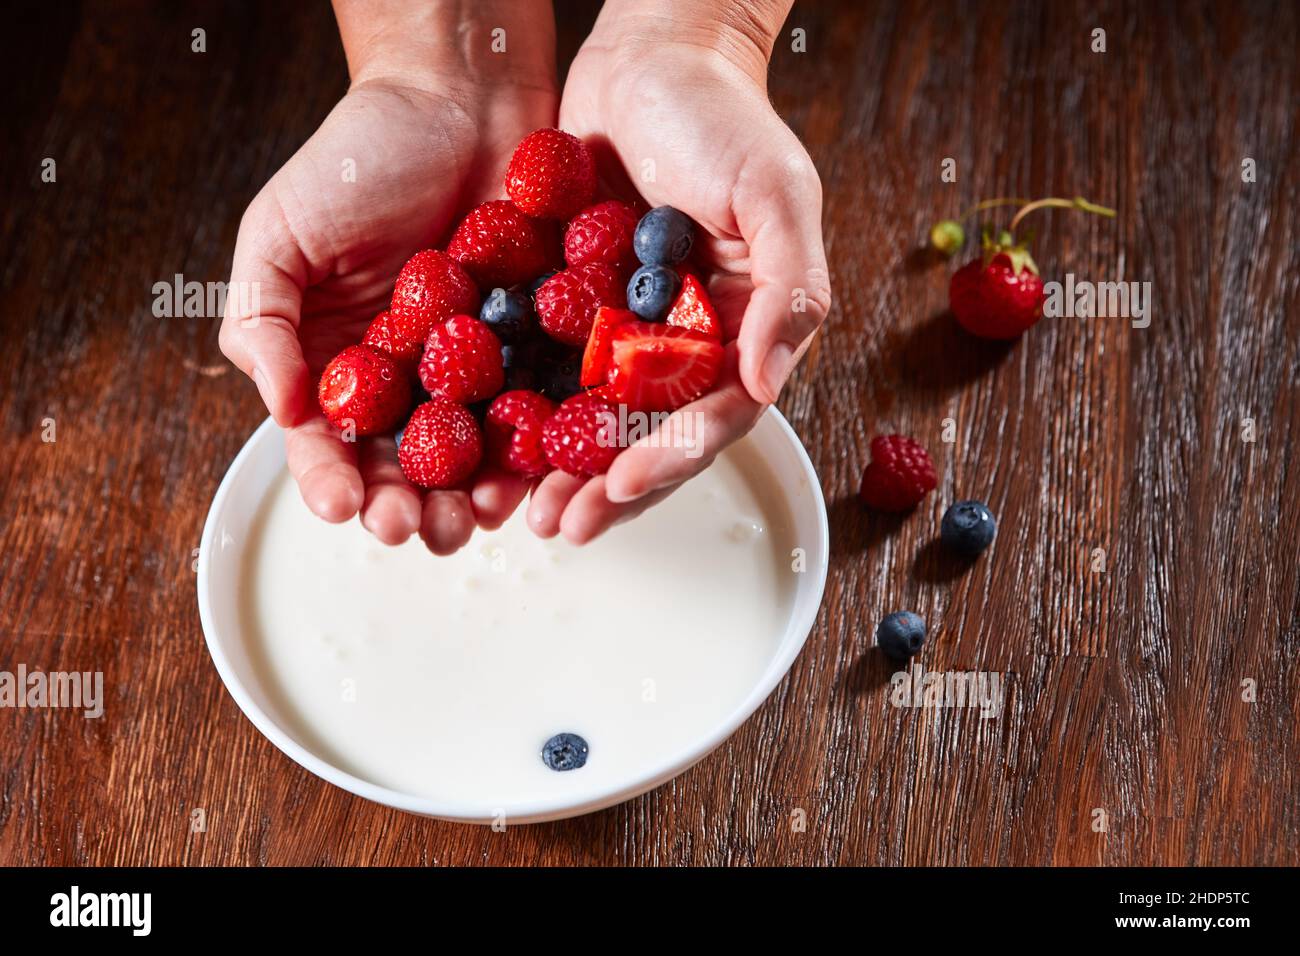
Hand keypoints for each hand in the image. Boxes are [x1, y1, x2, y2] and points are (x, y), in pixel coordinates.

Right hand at [220, 2, 556, 553]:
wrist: (461, 103)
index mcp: (337, 363)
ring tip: (477, 515)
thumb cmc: (358, 158)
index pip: (327, 442)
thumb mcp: (280, 233)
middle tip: (414, 526)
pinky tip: (533, 474)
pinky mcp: (533, 355)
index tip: (344, 506)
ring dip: (471, 500)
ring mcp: (472, 373)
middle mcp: (404, 380)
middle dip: (406, 508)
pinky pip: (534, 418)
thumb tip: (285, 409)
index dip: (331, 481)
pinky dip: (533, 453)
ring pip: (471, 461)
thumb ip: (262, 322)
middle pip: (402, 469)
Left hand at [533, 2, 830, 543]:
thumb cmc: (726, 117)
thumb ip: (789, 289)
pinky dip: (517, 412)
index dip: (671, 454)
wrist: (649, 57)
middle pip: (646, 434)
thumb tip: (766, 385)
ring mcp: (621, 332)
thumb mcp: (777, 194)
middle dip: (605, 486)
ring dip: (557, 471)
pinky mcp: (567, 309)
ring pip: (589, 420)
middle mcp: (680, 346)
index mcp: (739, 333)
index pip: (711, 416)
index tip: (624, 481)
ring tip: (518, 512)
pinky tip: (484, 446)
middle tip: (559, 527)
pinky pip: (541, 371)